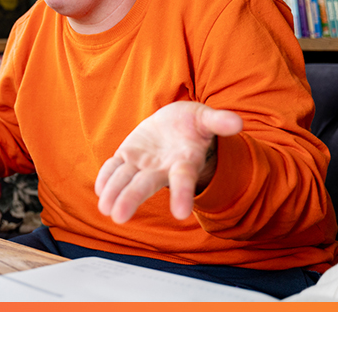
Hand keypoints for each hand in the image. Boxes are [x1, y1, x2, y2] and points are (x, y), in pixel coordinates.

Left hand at [95, 101, 242, 221]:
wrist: (175, 124)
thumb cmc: (193, 124)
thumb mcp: (206, 119)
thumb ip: (219, 122)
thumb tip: (238, 124)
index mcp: (184, 162)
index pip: (183, 179)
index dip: (182, 194)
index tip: (180, 214)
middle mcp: (162, 169)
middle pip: (145, 185)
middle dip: (132, 199)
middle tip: (119, 217)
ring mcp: (142, 164)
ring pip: (126, 179)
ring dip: (114, 193)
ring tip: (104, 209)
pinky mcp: (127, 156)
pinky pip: (114, 168)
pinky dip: (106, 177)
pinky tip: (100, 190)